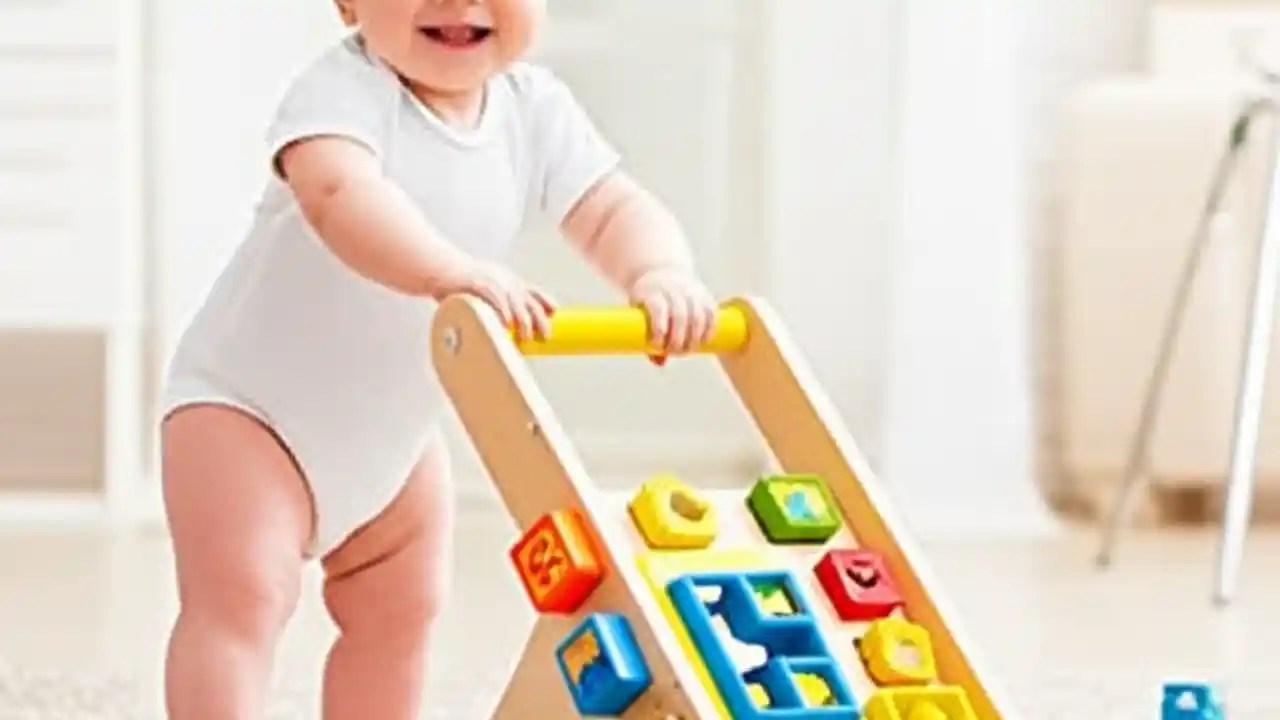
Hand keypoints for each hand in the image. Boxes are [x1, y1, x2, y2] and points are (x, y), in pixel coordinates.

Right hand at [440, 260, 555, 340]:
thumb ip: (498, 304)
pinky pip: (496, 299)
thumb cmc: (461, 284)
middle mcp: (505, 280)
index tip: (554, 312)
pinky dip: (503, 313)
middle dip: (539, 320)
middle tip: (544, 336)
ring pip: (516, 304)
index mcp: (509, 281)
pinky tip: (507, 325)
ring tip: (525, 338)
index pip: (533, 291)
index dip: (545, 301)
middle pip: (529, 301)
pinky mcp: (478, 285)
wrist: (439, 269)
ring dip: (523, 322)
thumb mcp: (487, 289)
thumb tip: (504, 331)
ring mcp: (493, 282)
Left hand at [627, 266, 717, 357]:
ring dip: (695, 336)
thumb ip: (646, 337)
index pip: (658, 309)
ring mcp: (691, 291)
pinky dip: (710, 328)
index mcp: (653, 292)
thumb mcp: (640, 311)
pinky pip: (711, 313)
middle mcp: (673, 290)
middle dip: (679, 338)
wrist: (660, 271)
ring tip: (689, 349)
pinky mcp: (705, 295)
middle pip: (680, 315)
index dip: (659, 328)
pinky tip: (705, 341)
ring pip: (698, 315)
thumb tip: (659, 362)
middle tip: (675, 352)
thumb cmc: (647, 298)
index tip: (657, 344)